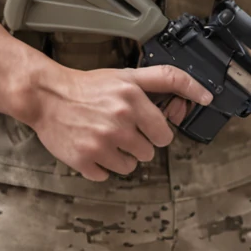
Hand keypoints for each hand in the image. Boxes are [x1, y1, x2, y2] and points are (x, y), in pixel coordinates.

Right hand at [28, 63, 213, 181]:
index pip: (165, 132)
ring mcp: (101, 143)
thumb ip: (165, 80)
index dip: (159, 131)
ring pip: (130, 166)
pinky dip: (100, 166)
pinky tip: (91, 147)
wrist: (47, 96)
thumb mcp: (127, 76)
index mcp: (132, 99)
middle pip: (149, 151)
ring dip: (121, 156)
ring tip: (105, 137)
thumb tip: (203, 93)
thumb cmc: (88, 86)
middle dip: (138, 142)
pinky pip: (106, 175)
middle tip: (120, 128)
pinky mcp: (84, 160)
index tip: (150, 127)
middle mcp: (119, 121)